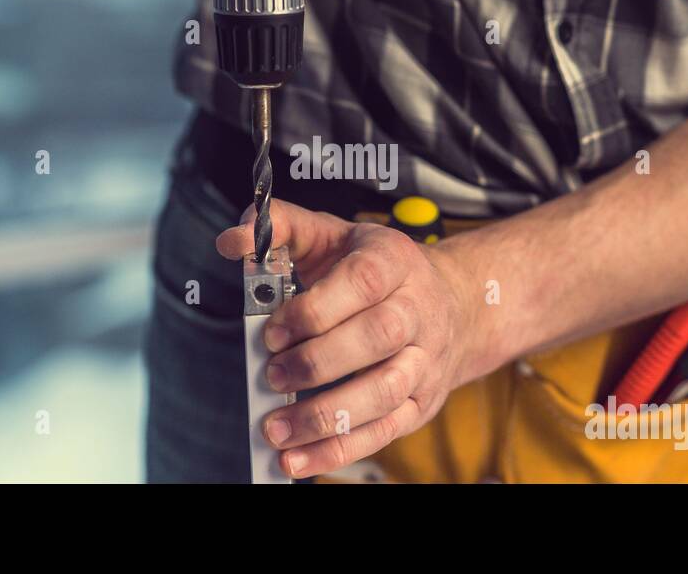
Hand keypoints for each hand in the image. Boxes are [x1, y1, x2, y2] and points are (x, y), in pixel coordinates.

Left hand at [217, 200, 479, 478]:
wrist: (455, 303)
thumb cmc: (375, 268)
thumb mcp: (332, 234)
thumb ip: (280, 228)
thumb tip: (232, 241)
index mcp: (395, 261)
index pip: (363, 282)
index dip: (316, 310)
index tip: (272, 332)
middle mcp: (419, 310)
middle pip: (379, 337)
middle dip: (318, 362)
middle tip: (272, 375)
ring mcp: (425, 359)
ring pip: (385, 391)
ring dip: (326, 416)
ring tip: (277, 429)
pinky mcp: (422, 401)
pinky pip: (384, 431)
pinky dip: (339, 451)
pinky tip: (298, 460)